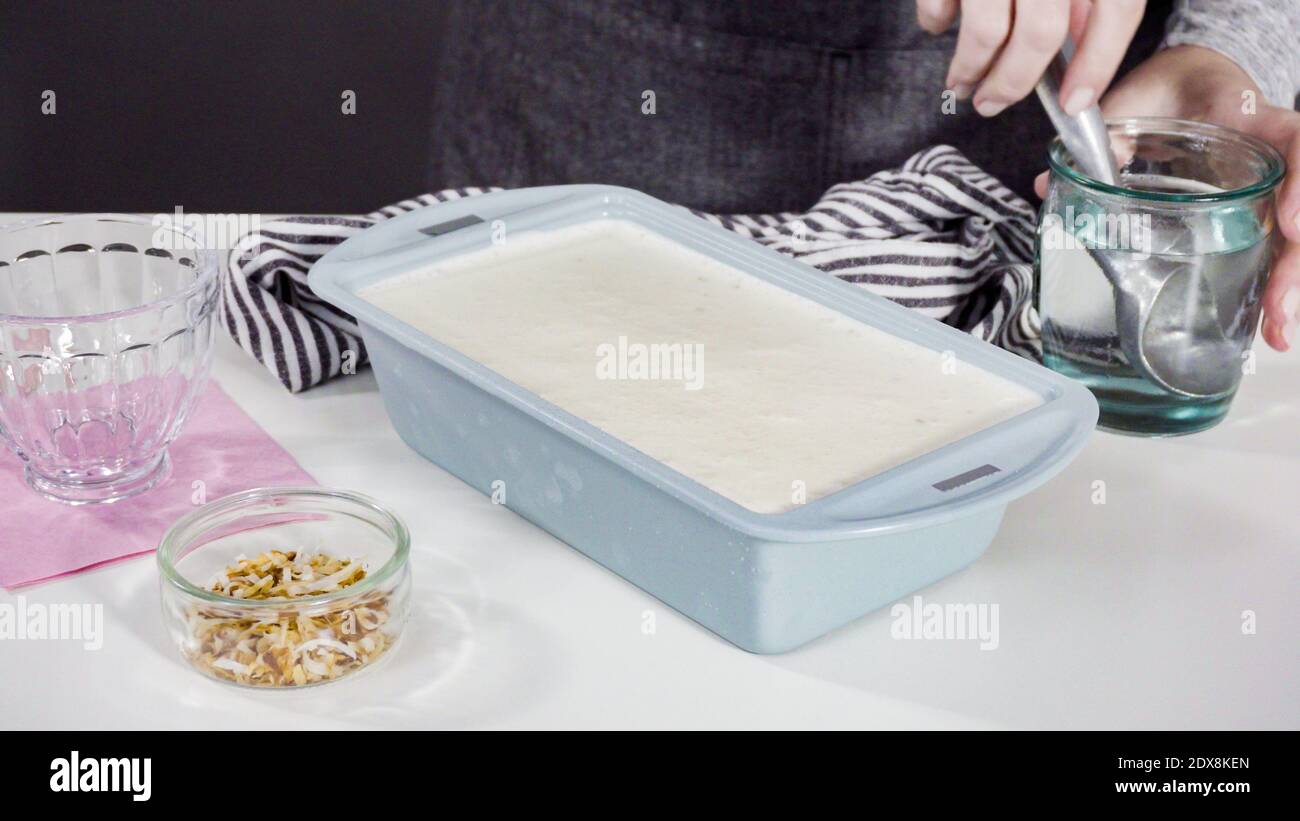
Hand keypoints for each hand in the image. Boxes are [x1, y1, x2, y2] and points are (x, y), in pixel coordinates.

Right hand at [917, 0, 1145, 116]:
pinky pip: (942, 4)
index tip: (1076, 101)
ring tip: (963, 83)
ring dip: (971, 68)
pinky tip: (940, 24)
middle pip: (1043, 32)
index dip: (1098, 62)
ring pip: (989, 30)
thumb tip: (1080, 47)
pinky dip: (936, 22)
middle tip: (995, 103)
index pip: (1116, 6)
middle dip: (1016, 82)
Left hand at [1034, 46, 1299, 350]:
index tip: (1287, 224)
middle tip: (1276, 308)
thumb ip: (1101, 138)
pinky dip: (1263, 291)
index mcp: (1249, 119)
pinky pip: (1267, 252)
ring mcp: (1262, 191)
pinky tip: (1264, 327)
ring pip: (1289, 238)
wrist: (1185, 85)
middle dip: (1290, 263)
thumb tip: (1049, 186)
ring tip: (1274, 332)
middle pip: (1297, 209)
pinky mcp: (1248, 216)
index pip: (1293, 141)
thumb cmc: (1168, 90)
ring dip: (1283, 288)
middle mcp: (1267, 158)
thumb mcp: (1133, 102)